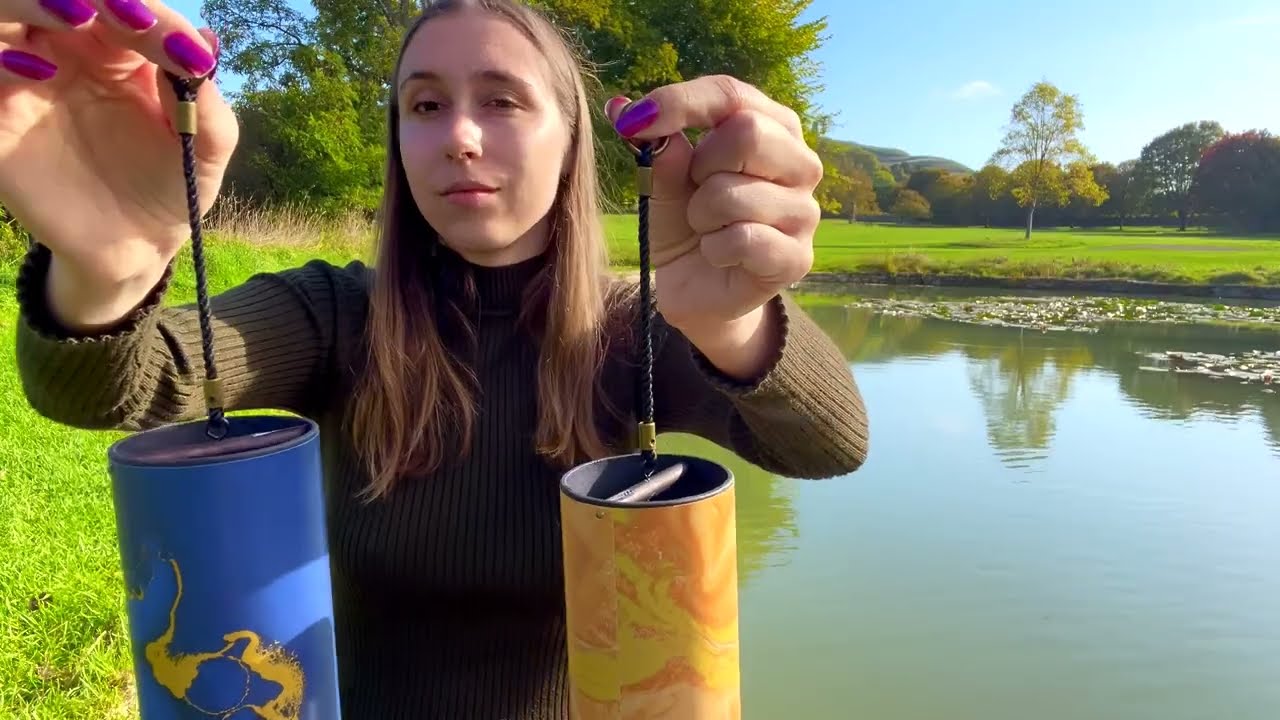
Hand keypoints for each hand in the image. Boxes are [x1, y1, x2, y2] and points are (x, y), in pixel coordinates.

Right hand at [0, 0, 235, 284]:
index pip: (119, 9)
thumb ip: (208, 104)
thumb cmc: (172, 184)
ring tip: (76, 11)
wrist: (137, 246)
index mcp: (117, 51)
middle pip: (56, 1)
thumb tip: (202, 47)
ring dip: (34, 5)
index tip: (178, 45)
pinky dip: (6, 65)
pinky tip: (39, 70)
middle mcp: (65, 56)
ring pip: (9, 22)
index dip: (145, 14)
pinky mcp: (2, 123)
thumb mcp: (207, 148)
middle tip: (118, 9)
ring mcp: (27, 85)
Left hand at [605, 75, 821, 338]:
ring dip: (701, 214)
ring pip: (736, 193)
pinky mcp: (797, 257)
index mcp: (772, 126)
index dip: (680, 102)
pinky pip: (742, 239)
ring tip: (706, 228)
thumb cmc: (685, 221)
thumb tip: (621, 107)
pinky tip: (718, 254)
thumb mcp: (663, 180)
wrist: (696, 286)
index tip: (632, 121)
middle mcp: (800, 163)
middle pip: (748, 132)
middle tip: (694, 190)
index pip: (731, 94)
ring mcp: (804, 211)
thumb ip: (656, 146)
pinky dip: (713, 248)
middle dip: (701, 165)